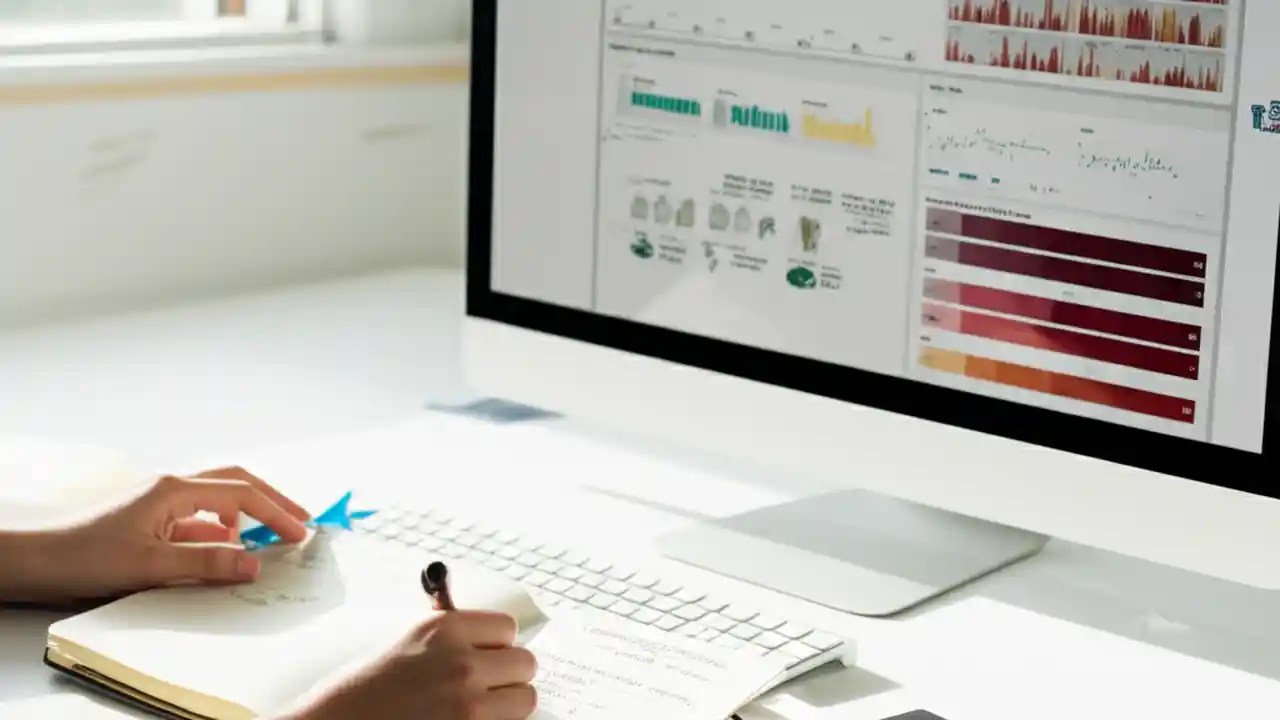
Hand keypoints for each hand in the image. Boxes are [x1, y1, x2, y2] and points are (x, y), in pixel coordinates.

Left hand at [16, 466, 308, 602]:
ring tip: (268, 539)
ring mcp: (161, 503)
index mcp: (173, 489)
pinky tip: (225, 553)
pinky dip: (220, 533)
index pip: (240, 494)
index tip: (300, 532)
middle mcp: (170, 488)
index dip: (275, 513)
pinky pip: (198, 521)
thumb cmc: (85, 555)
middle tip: (300, 519)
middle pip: (235, 483)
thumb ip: (206, 562)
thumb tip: (253, 563)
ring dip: (246, 517)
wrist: (38, 559)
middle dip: (271, 500)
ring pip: (217, 502)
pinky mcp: (152, 521)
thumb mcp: (151, 564)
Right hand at [285, 611, 537, 719]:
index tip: (486, 655)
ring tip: (478, 709)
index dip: (496, 645)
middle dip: (507, 676)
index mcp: (444, 630)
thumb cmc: (362, 691)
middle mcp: (461, 663)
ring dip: (507, 705)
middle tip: (484, 687)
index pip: (507, 628)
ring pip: (526, 699)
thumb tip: (494, 641)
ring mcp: (468, 705)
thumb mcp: (408, 645)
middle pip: (525, 662)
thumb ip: (451, 638)